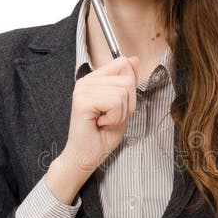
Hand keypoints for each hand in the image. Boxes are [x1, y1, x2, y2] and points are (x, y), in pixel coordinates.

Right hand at [60, 55, 139, 173]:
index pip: (123, 63)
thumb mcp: (123, 107)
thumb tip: (135, 59)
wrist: (85, 157)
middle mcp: (86, 81)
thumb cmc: (101, 137)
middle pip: (127, 78)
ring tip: (106, 121)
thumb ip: (128, 83)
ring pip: (123, 91)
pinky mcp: (82, 100)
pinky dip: (115, 117)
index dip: (131, 87)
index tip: (119, 106)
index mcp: (95, 79)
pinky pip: (115, 101)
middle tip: (112, 117)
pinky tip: (101, 123)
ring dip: (121, 112)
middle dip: (128, 103)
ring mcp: (83, 89)